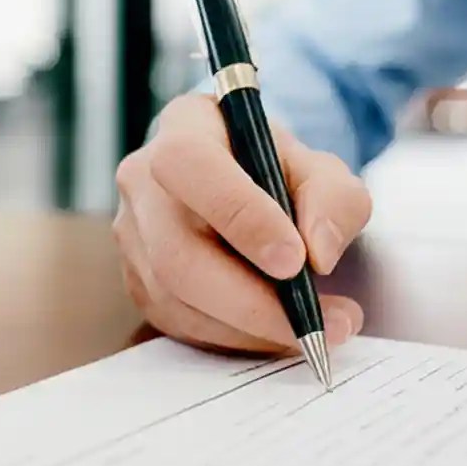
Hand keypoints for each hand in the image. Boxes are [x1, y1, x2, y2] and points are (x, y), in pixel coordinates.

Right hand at [114, 94, 371, 353]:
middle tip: (316, 323)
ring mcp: (132, 236)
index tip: (295, 261)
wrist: (250, 192)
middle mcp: (142, 180)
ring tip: (315, 331)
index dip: (239, 216)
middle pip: (177, 252)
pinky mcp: (138, 283)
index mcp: (184, 127)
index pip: (190, 166)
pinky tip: (277, 332)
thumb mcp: (324, 171)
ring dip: (250, 328)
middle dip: (251, 301)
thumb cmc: (281, 174)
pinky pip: (179, 324)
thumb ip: (335, 201)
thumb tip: (318, 254)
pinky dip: (234, 338)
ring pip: (176, 299)